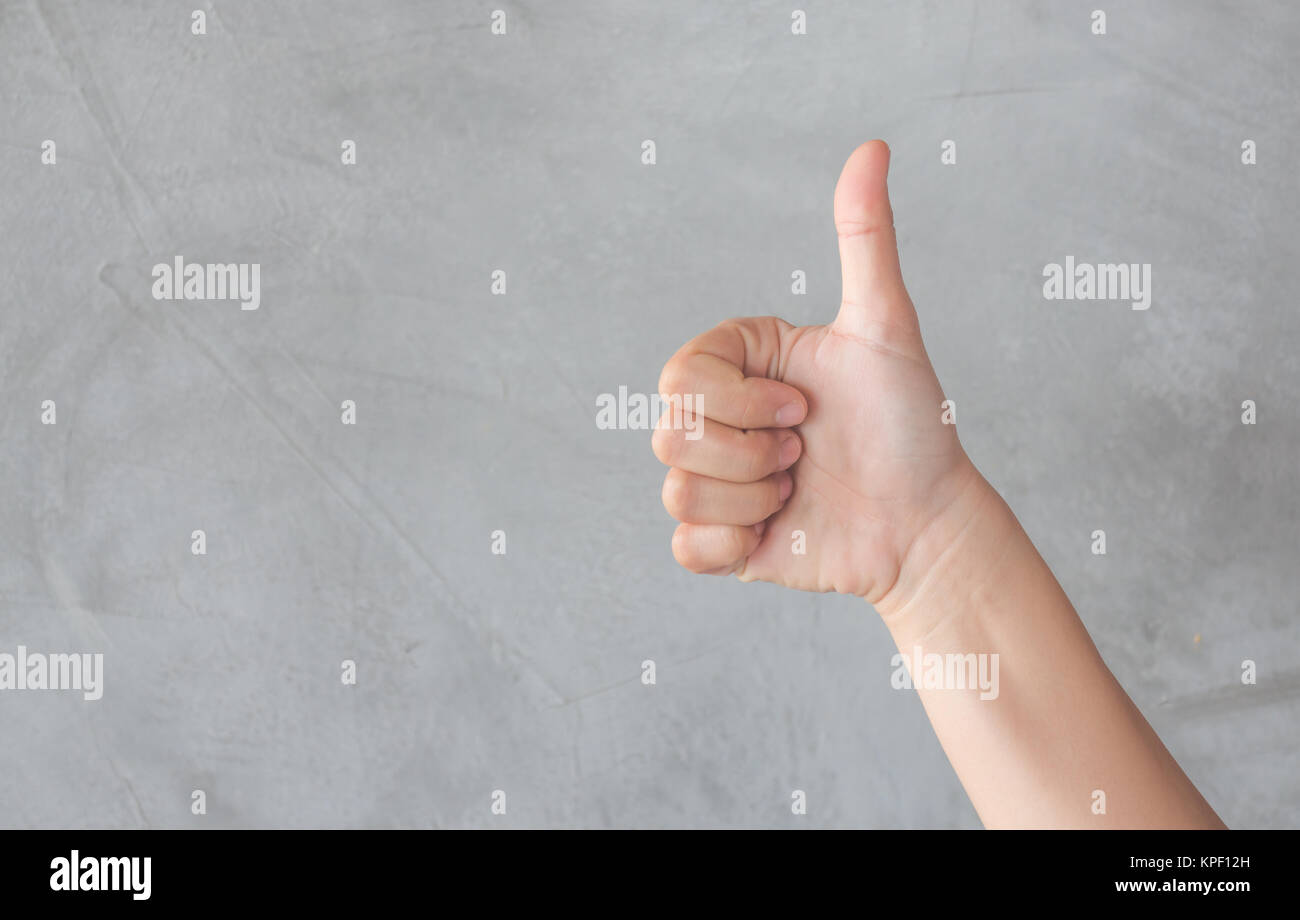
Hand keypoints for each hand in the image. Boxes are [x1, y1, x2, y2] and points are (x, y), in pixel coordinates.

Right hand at [653, 140, 983, 605]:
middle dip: (751, 453)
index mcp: (739, 367)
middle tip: (805, 452)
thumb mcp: (886, 326)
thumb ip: (865, 238)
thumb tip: (873, 147)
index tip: (805, 409)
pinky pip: (684, 547)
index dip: (740, 403)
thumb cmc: (912, 424)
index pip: (680, 377)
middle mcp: (718, 422)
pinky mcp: (720, 543)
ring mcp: (715, 483)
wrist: (926, 522)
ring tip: (799, 488)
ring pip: (677, 491)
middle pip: (668, 435)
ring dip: (753, 499)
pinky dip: (735, 544)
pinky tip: (781, 531)